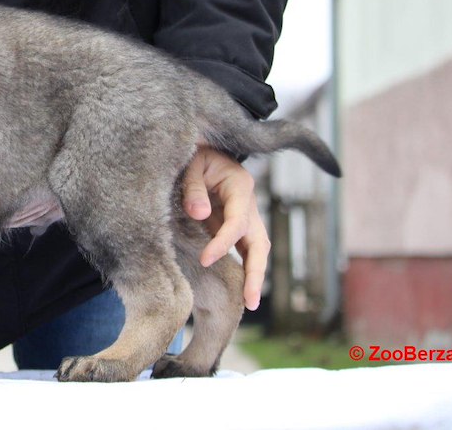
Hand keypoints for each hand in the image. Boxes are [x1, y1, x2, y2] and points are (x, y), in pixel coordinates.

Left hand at [181, 146, 269, 310]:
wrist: (200, 146)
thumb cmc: (195, 154)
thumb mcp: (191, 164)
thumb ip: (193, 189)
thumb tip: (199, 214)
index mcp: (240, 186)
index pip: (237, 223)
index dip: (222, 243)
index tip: (205, 260)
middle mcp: (248, 203)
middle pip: (260, 242)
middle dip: (255, 272)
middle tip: (250, 301)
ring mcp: (245, 215)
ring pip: (256, 249)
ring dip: (254, 274)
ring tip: (248, 304)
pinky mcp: (235, 223)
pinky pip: (243, 248)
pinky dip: (243, 267)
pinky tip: (237, 289)